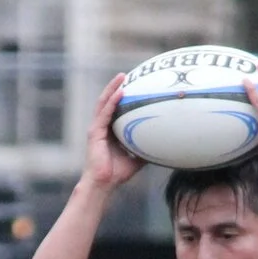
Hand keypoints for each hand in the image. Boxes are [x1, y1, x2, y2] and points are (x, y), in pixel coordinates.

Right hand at [83, 74, 144, 190]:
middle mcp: (101, 126)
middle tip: (126, 74)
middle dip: (115, 86)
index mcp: (109, 131)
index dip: (120, 95)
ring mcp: (97, 128)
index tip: (132, 84)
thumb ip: (146, 149)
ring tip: (122, 76)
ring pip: (104, 102)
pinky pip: (105, 113)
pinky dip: (113, 101)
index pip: (114, 108)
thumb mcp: (137, 159)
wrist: (104, 184)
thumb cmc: (117, 174)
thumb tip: (163, 145)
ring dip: (112, 88)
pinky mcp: (95, 132)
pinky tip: (121, 91)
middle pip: (107, 101)